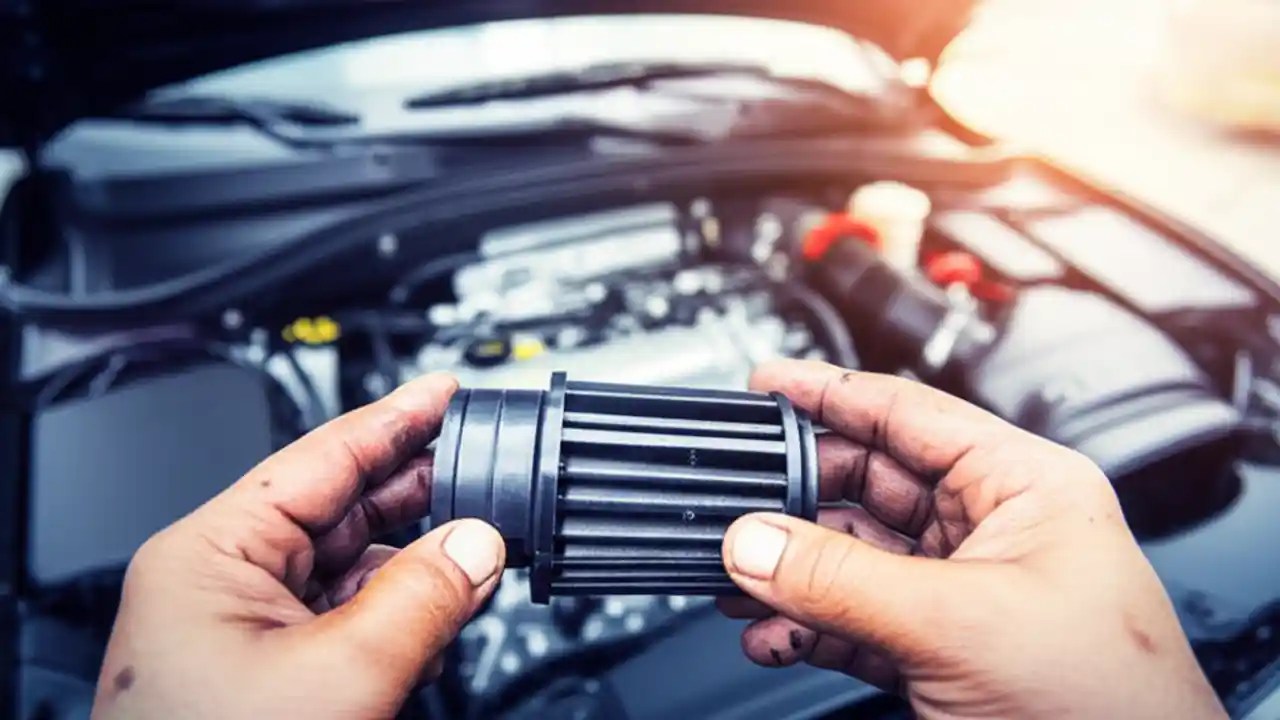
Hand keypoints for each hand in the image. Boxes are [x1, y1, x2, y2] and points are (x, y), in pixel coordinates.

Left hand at [92, 374, 504, 719]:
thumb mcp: (342, 675)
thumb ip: (424, 597)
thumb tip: (480, 544)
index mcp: (210, 555)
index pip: (319, 458)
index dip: (393, 420)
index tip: (445, 393)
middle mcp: (222, 583)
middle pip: (340, 507)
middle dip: (418, 489)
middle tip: (485, 463)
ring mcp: (246, 630)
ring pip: (351, 564)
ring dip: (420, 554)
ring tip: (483, 536)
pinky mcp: (271, 672)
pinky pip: (349, 615)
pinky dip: (404, 604)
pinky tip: (450, 597)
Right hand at [719, 360, 1225, 719]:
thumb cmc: (1111, 705)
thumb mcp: (959, 622)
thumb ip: (842, 580)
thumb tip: (756, 543)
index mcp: (1025, 487)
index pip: (911, 414)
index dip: (833, 394)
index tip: (770, 385)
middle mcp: (992, 531)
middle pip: (869, 486)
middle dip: (797, 500)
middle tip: (739, 508)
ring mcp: (962, 594)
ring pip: (852, 559)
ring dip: (792, 573)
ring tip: (742, 580)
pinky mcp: (937, 652)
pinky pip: (851, 620)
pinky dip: (806, 626)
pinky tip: (774, 634)